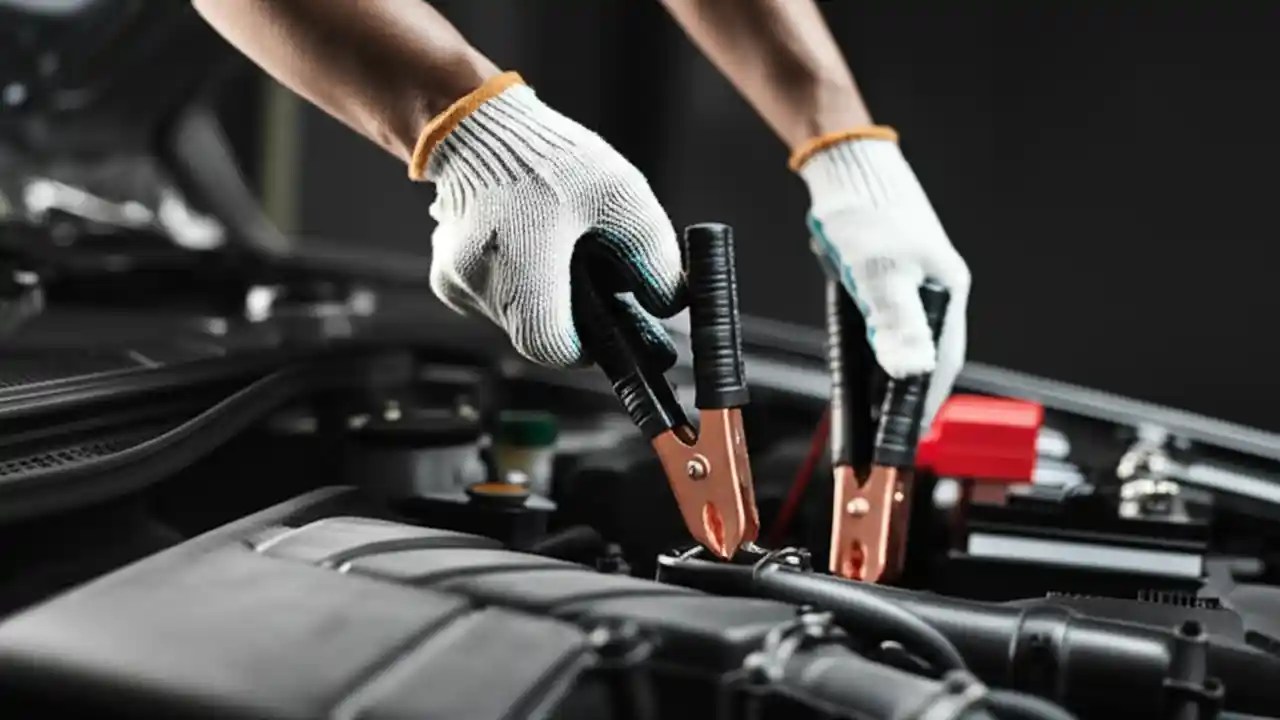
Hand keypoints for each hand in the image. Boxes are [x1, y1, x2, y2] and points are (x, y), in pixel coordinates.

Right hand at [423, 76, 684, 367]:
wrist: (477, 125)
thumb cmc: (549, 157)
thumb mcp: (622, 198)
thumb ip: (653, 258)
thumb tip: (668, 305)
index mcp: (518, 272)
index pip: (554, 348)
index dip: (591, 344)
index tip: (613, 324)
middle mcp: (478, 288)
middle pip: (537, 332)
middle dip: (573, 313)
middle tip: (600, 278)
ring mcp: (455, 285)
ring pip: (517, 315)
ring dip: (547, 295)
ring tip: (565, 248)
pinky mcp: (446, 276)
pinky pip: (496, 297)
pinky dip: (521, 281)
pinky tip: (533, 245)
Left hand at [798, 134, 970, 425]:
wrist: (845, 171)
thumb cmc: (868, 215)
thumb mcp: (881, 274)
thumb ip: (896, 323)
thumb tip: (912, 372)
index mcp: (944, 293)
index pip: (944, 361)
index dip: (928, 400)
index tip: (912, 434)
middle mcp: (931, 291)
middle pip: (925, 354)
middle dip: (908, 393)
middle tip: (887, 428)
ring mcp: (907, 284)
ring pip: (901, 340)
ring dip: (888, 372)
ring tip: (869, 407)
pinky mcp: (881, 278)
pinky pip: (879, 324)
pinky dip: (870, 348)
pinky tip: (853, 364)